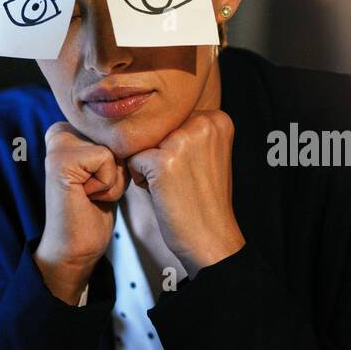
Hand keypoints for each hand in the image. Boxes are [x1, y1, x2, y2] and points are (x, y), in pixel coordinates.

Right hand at [34, 121, 127, 304]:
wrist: (77, 247)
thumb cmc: (96, 210)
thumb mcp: (111, 169)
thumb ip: (118, 144)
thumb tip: (150, 126)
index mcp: (71, 128)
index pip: (122, 131)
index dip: (123, 162)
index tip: (100, 183)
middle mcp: (61, 130)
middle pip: (120, 138)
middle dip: (120, 170)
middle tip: (96, 191)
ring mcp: (58, 144)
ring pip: (115, 149)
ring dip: (115, 179)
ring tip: (92, 194)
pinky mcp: (61, 160)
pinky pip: (108, 160)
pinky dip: (108, 185)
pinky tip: (88, 197)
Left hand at [127, 109, 245, 277]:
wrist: (211, 237)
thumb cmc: (205, 199)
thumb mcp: (210, 153)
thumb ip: (190, 129)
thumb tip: (149, 112)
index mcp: (217, 118)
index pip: (172, 119)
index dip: (175, 146)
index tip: (193, 168)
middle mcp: (203, 124)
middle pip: (156, 128)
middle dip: (160, 152)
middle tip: (182, 179)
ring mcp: (183, 141)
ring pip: (143, 142)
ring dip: (149, 164)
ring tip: (172, 185)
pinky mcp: (163, 160)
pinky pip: (133, 160)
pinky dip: (141, 178)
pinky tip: (163, 193)